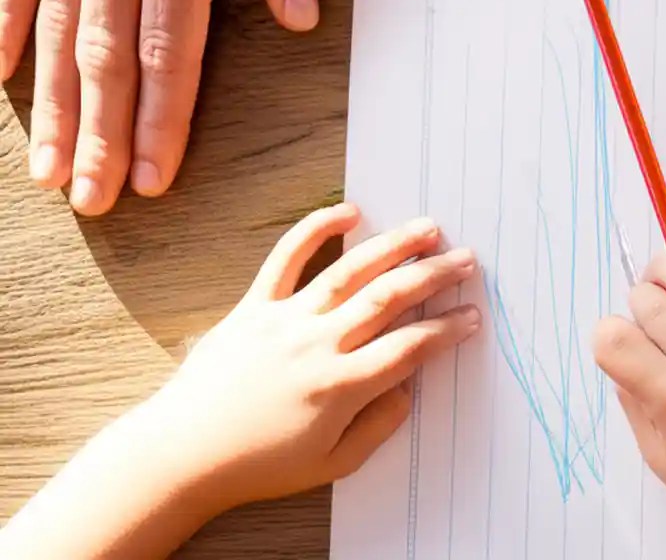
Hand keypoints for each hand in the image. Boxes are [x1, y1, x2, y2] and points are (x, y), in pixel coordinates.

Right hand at [0, 0, 325, 214]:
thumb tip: (300, 18)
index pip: (170, 50)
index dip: (161, 121)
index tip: (156, 179)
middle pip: (103, 54)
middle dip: (103, 134)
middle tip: (97, 200)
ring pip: (51, 24)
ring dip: (52, 103)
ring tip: (50, 169)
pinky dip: (0, 24)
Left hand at [152, 203, 478, 509]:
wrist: (181, 455)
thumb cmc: (256, 466)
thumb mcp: (331, 463)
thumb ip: (377, 426)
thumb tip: (406, 390)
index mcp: (340, 387)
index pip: (409, 348)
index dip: (446, 329)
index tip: (470, 316)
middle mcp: (316, 345)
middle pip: (388, 299)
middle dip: (433, 276)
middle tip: (466, 260)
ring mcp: (284, 320)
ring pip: (349, 271)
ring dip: (393, 246)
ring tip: (428, 229)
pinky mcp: (253, 307)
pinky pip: (286, 258)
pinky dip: (316, 230)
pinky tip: (347, 212)